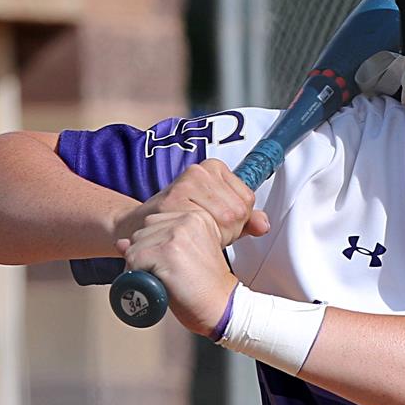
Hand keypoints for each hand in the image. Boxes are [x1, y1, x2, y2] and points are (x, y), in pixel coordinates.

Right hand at [117, 159, 269, 246]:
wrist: (140, 228)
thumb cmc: (180, 221)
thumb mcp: (218, 217)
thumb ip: (245, 220)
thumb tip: (264, 224)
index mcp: (214, 168)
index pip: (247, 198)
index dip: (238, 220)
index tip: (218, 222)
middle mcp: (201, 171)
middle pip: (238, 210)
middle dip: (228, 229)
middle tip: (205, 229)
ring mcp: (187, 183)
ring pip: (226, 219)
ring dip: (215, 235)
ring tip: (195, 231)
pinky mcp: (174, 200)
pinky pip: (206, 225)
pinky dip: (200, 237)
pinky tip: (186, 233)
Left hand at [118, 209, 235, 336]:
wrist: (223, 307)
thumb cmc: (206, 287)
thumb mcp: (183, 258)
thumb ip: (156, 244)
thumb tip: (120, 242)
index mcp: (196, 217)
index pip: (153, 223)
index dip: (152, 247)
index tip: (168, 264)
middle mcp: (187, 220)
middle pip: (141, 233)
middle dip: (144, 257)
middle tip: (166, 275)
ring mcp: (176, 235)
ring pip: (134, 248)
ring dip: (141, 268)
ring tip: (164, 281)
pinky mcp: (167, 251)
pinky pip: (134, 262)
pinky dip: (139, 278)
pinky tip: (160, 284)